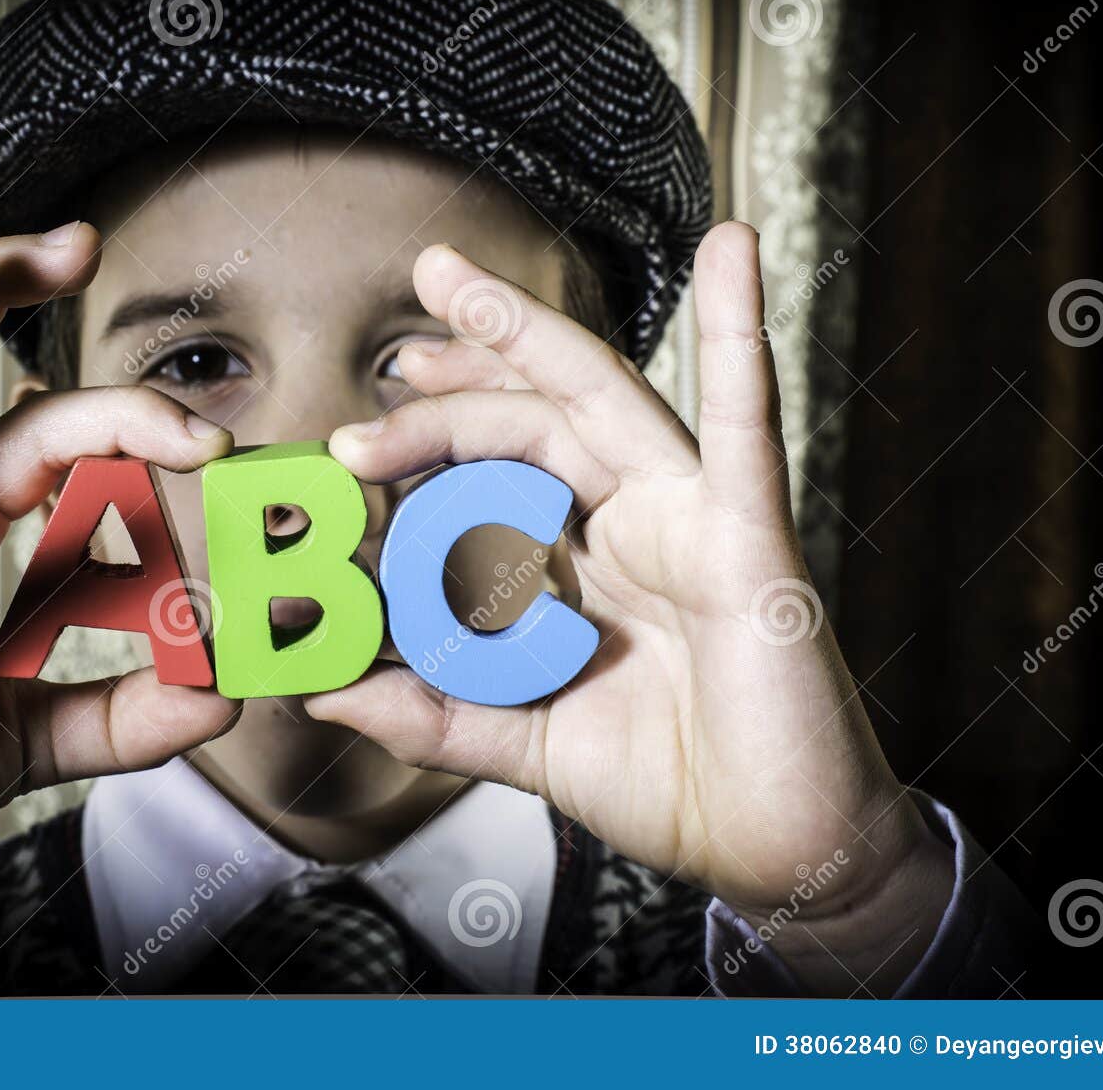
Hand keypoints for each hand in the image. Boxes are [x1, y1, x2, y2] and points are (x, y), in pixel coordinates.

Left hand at [313, 223, 954, 994]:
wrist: (776, 850)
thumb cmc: (669, 783)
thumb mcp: (523, 744)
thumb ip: (433, 718)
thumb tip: (326, 695)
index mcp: (579, 565)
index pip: (493, 475)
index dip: (428, 442)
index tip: (352, 442)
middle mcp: (630, 526)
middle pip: (535, 414)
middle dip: (467, 355)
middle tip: (406, 313)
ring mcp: (689, 521)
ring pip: (602, 399)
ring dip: (528, 333)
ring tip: (456, 283)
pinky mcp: (750, 538)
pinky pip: (749, 425)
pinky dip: (739, 335)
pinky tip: (731, 251)